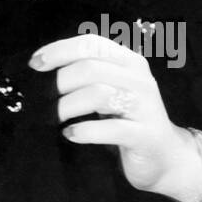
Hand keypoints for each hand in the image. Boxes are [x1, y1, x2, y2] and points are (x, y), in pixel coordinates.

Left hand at [29, 34, 192, 194]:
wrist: (166, 157)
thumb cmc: (127, 119)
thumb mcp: (110, 89)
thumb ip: (86, 74)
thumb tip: (41, 67)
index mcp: (130, 61)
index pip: (91, 44)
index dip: (60, 50)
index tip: (35, 64)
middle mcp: (140, 79)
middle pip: (91, 68)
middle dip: (60, 82)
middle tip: (44, 98)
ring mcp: (145, 107)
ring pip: (99, 94)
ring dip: (68, 106)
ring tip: (57, 117)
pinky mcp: (145, 135)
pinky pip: (111, 128)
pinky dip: (84, 131)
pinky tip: (70, 134)